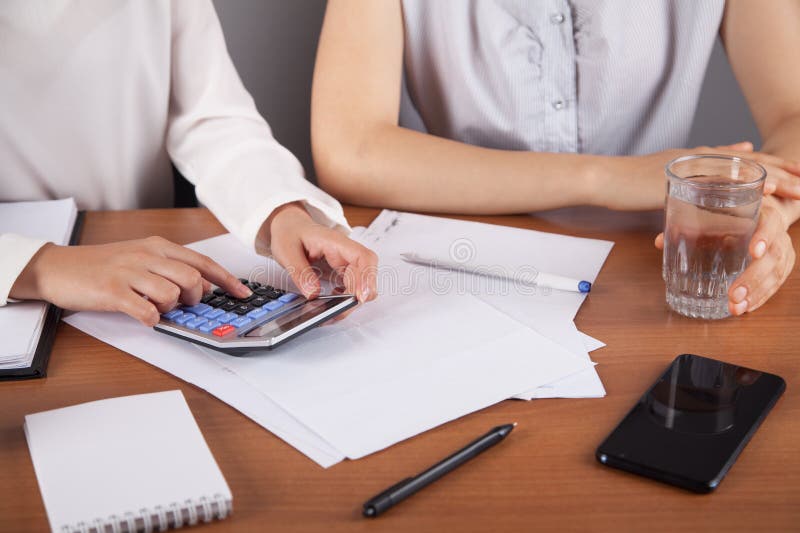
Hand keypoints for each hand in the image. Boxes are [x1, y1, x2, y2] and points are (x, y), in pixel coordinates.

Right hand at [9, 236, 250, 325]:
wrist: (58, 267)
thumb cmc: (102, 265)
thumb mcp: (141, 258)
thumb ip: (171, 268)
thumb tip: (203, 288)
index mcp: (158, 247)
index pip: (203, 262)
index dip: (227, 280)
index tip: (243, 293)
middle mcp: (148, 256)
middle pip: (193, 278)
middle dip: (195, 297)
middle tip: (181, 304)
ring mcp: (130, 272)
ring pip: (173, 294)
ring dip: (170, 308)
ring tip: (153, 306)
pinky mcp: (113, 291)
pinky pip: (146, 310)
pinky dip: (151, 319)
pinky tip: (143, 316)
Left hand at [266, 203, 377, 312]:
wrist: (290, 226)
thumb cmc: (290, 233)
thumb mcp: (287, 251)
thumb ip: (300, 273)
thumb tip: (313, 293)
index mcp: (336, 242)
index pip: (363, 257)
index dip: (367, 277)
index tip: (360, 296)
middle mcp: (346, 251)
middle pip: (366, 273)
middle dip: (359, 294)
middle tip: (341, 310)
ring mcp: (346, 261)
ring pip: (362, 281)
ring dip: (353, 297)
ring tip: (335, 307)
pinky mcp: (343, 270)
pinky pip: (354, 284)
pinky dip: (348, 295)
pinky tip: (336, 298)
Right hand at [608, 142, 799, 209]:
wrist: (603, 179)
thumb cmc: (629, 183)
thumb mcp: (664, 177)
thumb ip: (687, 178)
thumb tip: (690, 185)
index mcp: (697, 157)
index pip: (744, 159)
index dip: (774, 165)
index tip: (799, 173)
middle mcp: (699, 158)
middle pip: (750, 163)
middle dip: (782, 171)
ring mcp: (691, 168)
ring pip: (740, 172)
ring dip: (771, 179)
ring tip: (797, 189)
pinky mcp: (680, 181)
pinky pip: (716, 185)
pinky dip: (742, 189)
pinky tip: (762, 194)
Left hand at [654, 196, 795, 314]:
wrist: (759, 210)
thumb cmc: (732, 210)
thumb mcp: (714, 209)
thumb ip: (688, 222)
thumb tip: (659, 241)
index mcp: (763, 212)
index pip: (770, 222)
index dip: (764, 236)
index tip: (753, 252)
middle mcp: (777, 232)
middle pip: (774, 255)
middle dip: (754, 278)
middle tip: (733, 295)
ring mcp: (782, 249)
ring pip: (776, 273)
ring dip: (757, 293)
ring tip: (736, 308)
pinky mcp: (782, 264)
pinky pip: (776, 283)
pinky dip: (761, 297)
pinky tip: (746, 308)